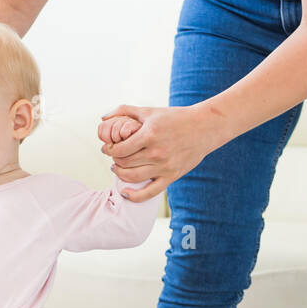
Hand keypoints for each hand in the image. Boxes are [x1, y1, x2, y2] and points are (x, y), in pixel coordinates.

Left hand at [98, 104, 216, 202]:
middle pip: (124, 162)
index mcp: (149, 135)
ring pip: (132, 177)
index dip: (109, 149)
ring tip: (118, 167)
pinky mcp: (171, 176)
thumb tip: (102, 118)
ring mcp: (164, 167)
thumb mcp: (150, 111)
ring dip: (120, 174)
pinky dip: (134, 196)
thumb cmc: (175, 118)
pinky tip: (125, 192)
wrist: (204, 127)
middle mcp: (156, 152)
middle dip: (114, 159)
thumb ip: (124, 111)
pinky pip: (149, 192)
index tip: (108, 147)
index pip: (119, 149)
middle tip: (114, 155)